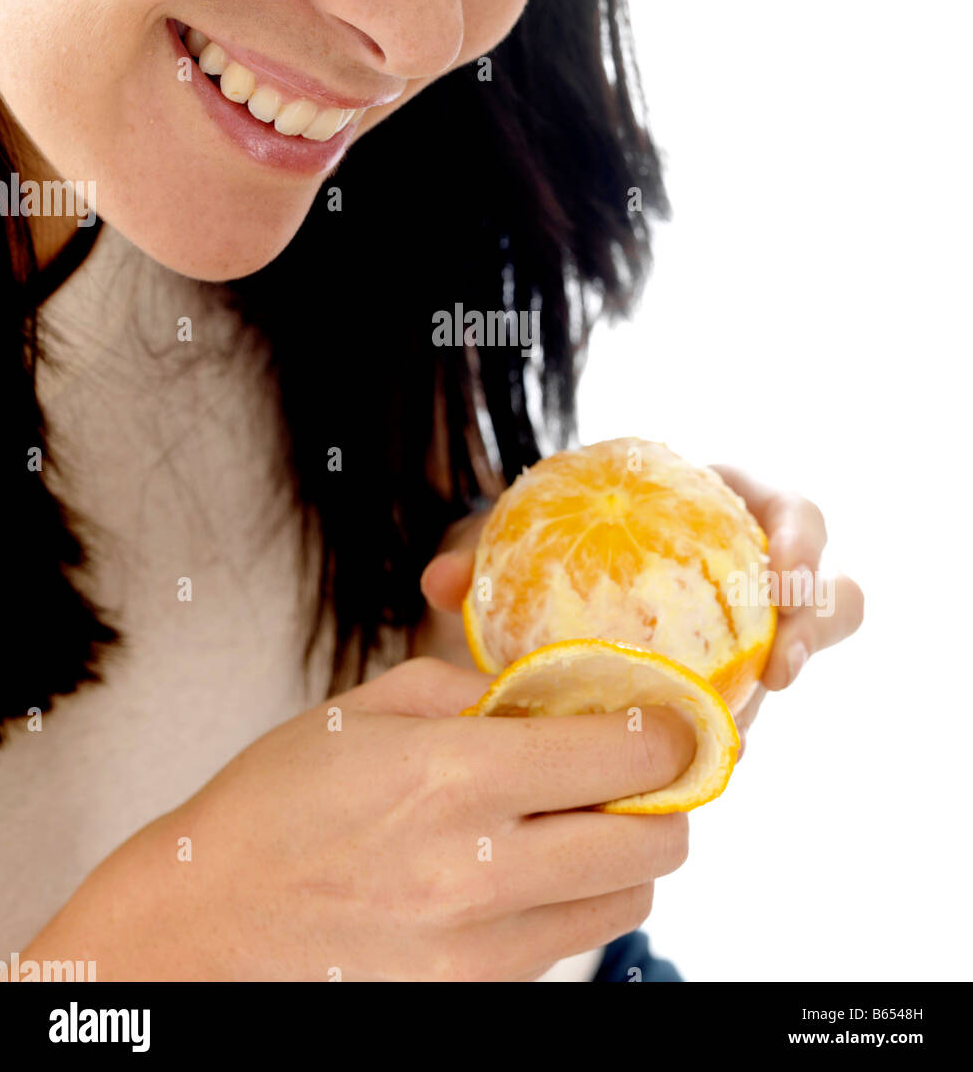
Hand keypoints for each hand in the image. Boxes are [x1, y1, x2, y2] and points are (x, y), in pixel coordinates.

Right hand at [24, 658, 695, 980]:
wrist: (201, 925)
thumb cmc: (273, 806)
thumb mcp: (363, 710)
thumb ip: (469, 690)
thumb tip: (550, 691)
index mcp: (451, 774)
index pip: (622, 755)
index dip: (666, 730)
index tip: (665, 720)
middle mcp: (478, 867)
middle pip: (652, 842)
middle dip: (662, 797)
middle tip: (633, 772)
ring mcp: (478, 947)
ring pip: (625, 901)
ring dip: (623, 856)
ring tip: (573, 823)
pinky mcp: (472, 994)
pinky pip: (567, 944)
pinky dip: (571, 902)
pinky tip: (521, 871)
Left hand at [420, 472, 865, 757]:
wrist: (559, 594)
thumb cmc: (553, 547)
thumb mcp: (519, 540)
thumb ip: (483, 552)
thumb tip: (438, 583)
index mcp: (717, 509)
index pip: (787, 511)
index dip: (799, 537)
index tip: (781, 566)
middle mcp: (749, 569)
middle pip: (825, 586)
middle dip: (819, 619)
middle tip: (782, 665)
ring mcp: (752, 629)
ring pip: (810, 648)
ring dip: (792, 679)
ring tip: (751, 723)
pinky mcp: (737, 682)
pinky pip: (755, 703)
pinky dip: (737, 722)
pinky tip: (696, 754)